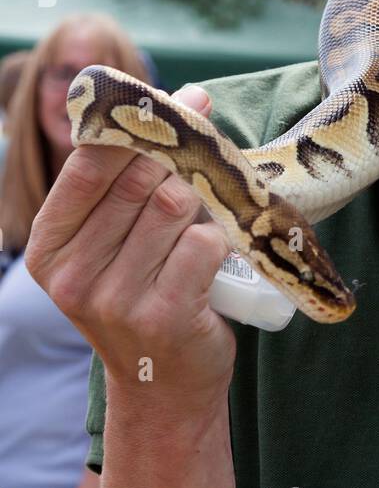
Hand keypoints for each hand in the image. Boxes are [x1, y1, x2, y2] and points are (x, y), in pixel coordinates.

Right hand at [25, 84, 236, 423]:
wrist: (163, 387)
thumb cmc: (145, 297)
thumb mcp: (112, 245)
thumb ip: (127, 184)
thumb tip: (184, 101)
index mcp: (49, 246)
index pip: (89, 163)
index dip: (137, 126)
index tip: (178, 100)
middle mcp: (71, 275)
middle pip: (142, 181)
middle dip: (182, 166)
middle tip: (210, 160)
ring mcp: (114, 300)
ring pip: (176, 208)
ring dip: (203, 212)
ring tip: (198, 234)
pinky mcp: (162, 316)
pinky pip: (205, 245)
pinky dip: (220, 245)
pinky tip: (211, 266)